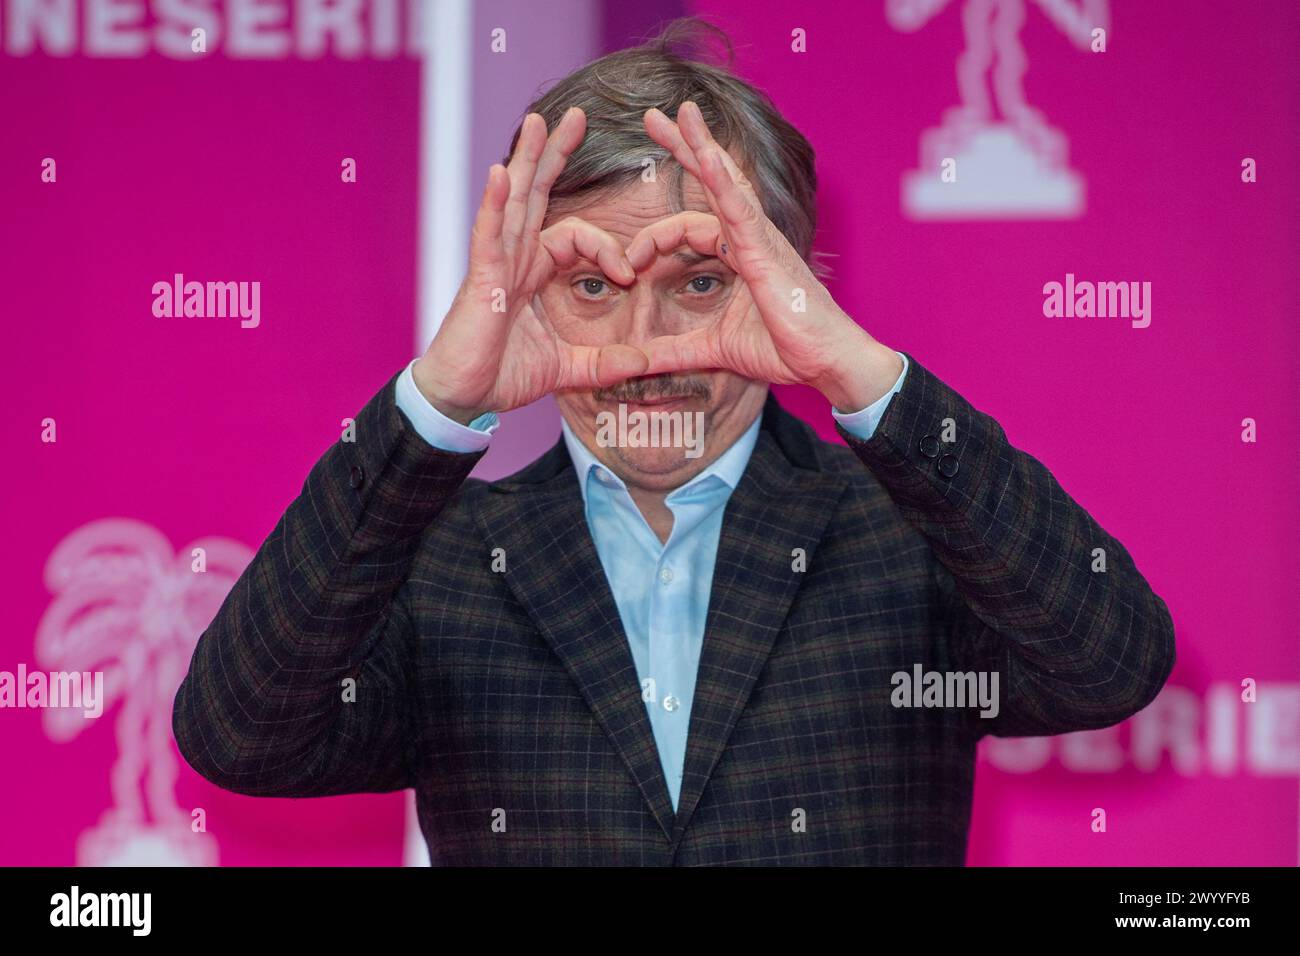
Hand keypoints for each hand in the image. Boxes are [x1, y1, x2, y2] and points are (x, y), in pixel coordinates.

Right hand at [412, 108, 648, 423]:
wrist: (462, 398)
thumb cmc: (501, 376)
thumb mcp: (566, 369)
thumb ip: (603, 363)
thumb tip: (645, 362)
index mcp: (532, 271)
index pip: (575, 237)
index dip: (607, 249)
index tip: (630, 276)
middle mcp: (514, 258)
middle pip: (536, 195)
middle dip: (556, 155)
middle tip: (577, 115)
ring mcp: (495, 264)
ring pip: (514, 201)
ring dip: (527, 160)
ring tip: (540, 121)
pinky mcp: (481, 279)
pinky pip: (489, 234)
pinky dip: (495, 203)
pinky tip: (502, 173)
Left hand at [635, 101, 901, 411]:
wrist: (828, 362)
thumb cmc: (787, 349)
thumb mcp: (715, 351)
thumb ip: (677, 351)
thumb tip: (637, 363)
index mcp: (738, 254)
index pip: (691, 223)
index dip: (652, 238)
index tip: (626, 266)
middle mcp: (750, 237)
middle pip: (712, 180)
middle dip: (683, 146)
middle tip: (653, 116)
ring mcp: (760, 238)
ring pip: (726, 181)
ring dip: (702, 144)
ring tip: (681, 111)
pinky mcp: (766, 250)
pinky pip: (740, 207)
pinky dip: (722, 179)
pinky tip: (703, 153)